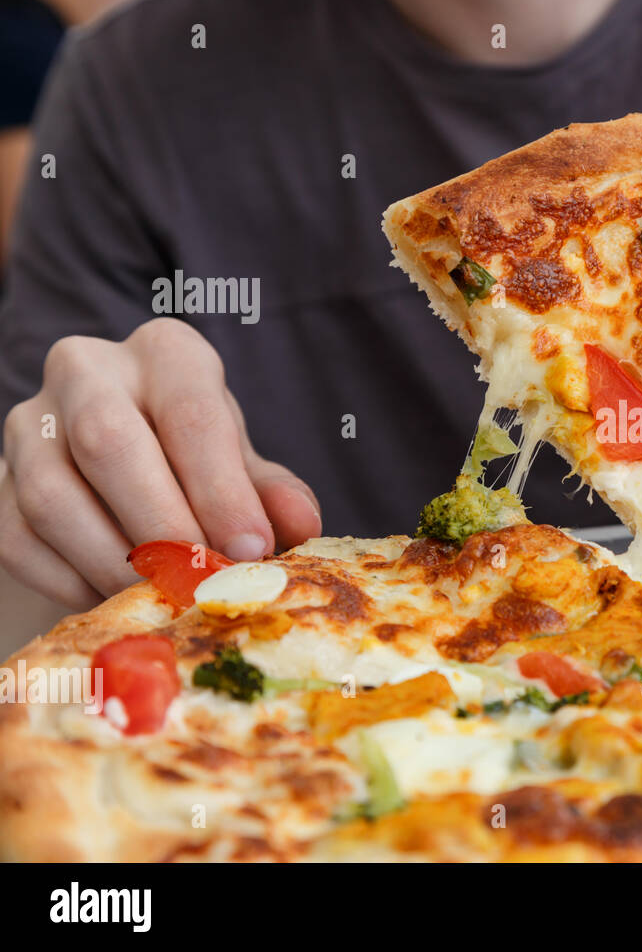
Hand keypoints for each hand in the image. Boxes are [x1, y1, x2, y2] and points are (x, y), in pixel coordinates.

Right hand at [0, 318, 320, 608]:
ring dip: (113, 561)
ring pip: (53, 495)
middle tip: (204, 582)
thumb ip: (274, 493)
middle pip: (109, 443)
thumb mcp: (245, 466)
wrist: (127, 473)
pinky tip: (113, 600)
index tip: (251, 549)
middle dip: (162, 524)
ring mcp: (29, 424)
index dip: (221, 488)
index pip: (190, 412)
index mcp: (165, 353)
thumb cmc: (200, 463)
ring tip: (165, 597)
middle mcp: (86, 371)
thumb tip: (302, 524)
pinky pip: (18, 538)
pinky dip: (69, 580)